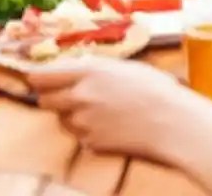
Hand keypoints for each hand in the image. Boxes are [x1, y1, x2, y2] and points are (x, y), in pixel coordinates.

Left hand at [28, 58, 198, 161]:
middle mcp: (79, 97)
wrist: (174, 124)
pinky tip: (111, 126)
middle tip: (67, 95)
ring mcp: (84, 123)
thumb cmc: (156, 91)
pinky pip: (80, 137)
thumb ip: (95, 68)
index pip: (41, 76)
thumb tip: (77, 67)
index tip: (38, 78)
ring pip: (62, 119)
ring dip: (71, 115)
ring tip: (99, 111)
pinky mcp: (92, 144)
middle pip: (44, 100)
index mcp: (87, 72)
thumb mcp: (124, 67)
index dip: (37, 77)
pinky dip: (89, 132)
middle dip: (51, 97)